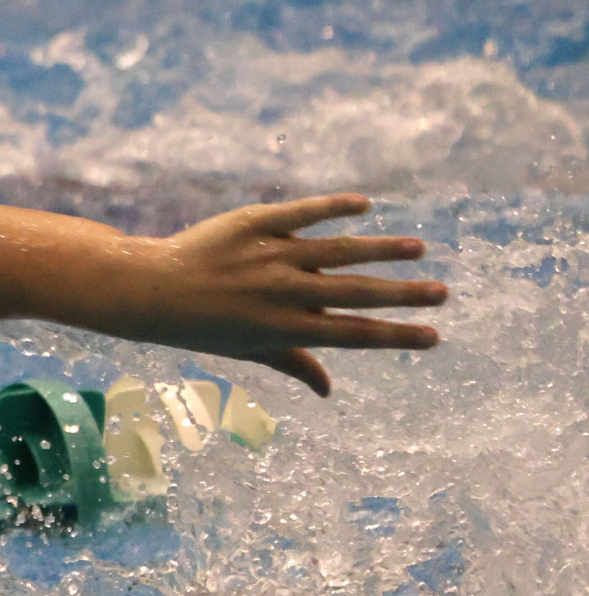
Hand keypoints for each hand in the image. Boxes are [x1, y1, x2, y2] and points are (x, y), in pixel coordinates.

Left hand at [130, 194, 445, 396]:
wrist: (151, 289)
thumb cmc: (201, 325)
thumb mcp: (247, 350)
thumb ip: (294, 364)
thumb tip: (329, 391)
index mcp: (285, 328)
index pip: (353, 334)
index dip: (396, 336)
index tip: (434, 336)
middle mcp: (283, 292)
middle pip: (356, 293)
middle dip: (404, 295)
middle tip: (443, 293)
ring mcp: (270, 255)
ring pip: (338, 250)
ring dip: (382, 249)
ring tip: (418, 249)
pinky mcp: (254, 223)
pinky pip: (301, 212)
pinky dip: (333, 206)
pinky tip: (364, 204)